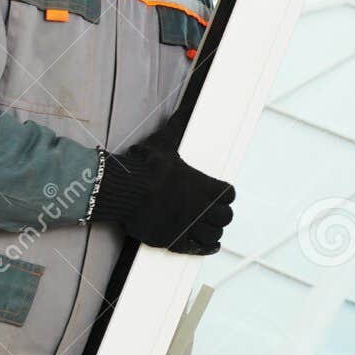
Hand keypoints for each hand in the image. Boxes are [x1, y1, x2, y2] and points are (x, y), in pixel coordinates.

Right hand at [91, 120, 234, 252]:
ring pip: (214, 234)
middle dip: (222, 214)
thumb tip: (186, 105)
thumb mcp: (165, 142)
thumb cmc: (146, 165)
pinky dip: (206, 248)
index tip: (222, 194)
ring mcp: (188, 225)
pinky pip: (197, 249)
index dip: (226, 194)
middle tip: (216, 212)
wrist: (125, 189)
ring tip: (211, 229)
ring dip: (214, 231)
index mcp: (203, 185)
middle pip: (226, 217)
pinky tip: (209, 246)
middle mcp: (200, 207)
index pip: (228, 193)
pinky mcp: (174, 240)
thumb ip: (178, 126)